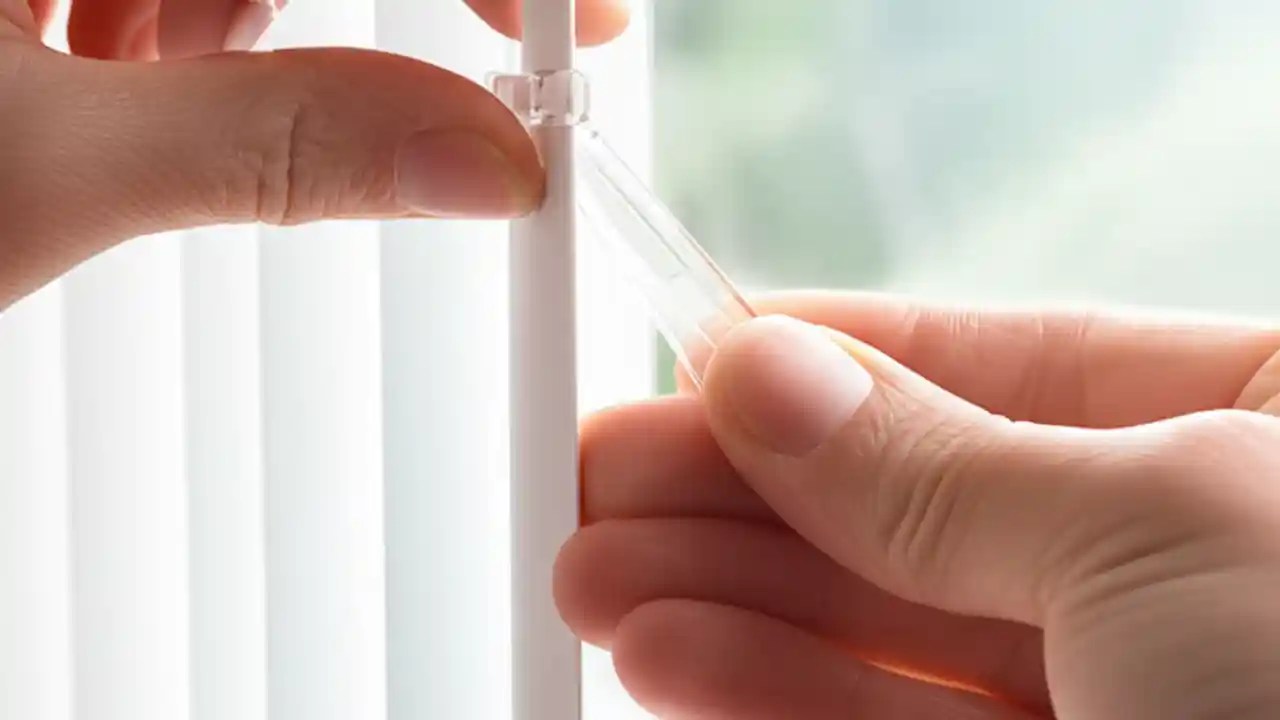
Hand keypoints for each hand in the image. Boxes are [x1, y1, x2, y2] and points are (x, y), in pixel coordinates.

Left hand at [0, 0, 629, 308]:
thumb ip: (276, 149)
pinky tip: (147, 98)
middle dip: (379, 11)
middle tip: (471, 90)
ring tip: (177, 118)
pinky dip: (202, 58)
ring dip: (259, 44)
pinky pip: (173, 1)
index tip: (577, 22)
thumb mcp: (53, 171)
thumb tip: (482, 162)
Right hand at [556, 292, 1279, 718]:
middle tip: (609, 469)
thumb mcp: (1162, 528)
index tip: (699, 353)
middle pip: (920, 504)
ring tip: (600, 571)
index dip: (839, 357)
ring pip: (889, 636)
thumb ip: (936, 461)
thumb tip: (773, 371)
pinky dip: (771, 702)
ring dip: (729, 602)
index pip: (1007, 365)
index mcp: (1274, 430)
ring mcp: (1125, 702)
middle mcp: (1199, 568)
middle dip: (746, 488)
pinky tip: (676, 659)